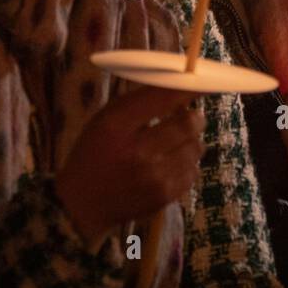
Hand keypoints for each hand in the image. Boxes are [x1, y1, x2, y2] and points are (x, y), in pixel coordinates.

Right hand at [54, 86, 204, 244]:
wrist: (83, 203)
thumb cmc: (95, 153)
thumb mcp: (106, 119)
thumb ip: (140, 101)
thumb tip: (179, 85)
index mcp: (117, 126)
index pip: (162, 99)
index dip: (188, 90)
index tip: (204, 84)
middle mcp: (138, 151)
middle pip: (187, 124)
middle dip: (193, 118)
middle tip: (188, 117)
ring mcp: (154, 176)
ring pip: (196, 147)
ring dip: (190, 141)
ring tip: (174, 143)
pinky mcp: (165, 196)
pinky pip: (193, 170)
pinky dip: (187, 164)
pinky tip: (170, 164)